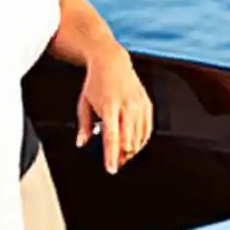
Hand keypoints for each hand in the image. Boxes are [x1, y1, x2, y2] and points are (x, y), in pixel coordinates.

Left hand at [75, 44, 152, 173]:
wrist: (111, 61)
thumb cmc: (96, 81)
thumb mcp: (84, 102)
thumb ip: (84, 125)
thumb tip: (82, 143)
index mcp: (109, 105)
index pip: (112, 137)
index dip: (112, 156)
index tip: (111, 168)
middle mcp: (126, 105)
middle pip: (128, 140)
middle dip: (122, 156)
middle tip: (115, 162)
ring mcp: (139, 105)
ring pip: (140, 138)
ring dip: (131, 150)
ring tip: (123, 154)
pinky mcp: (147, 104)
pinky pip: (147, 130)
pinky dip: (141, 140)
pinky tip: (134, 144)